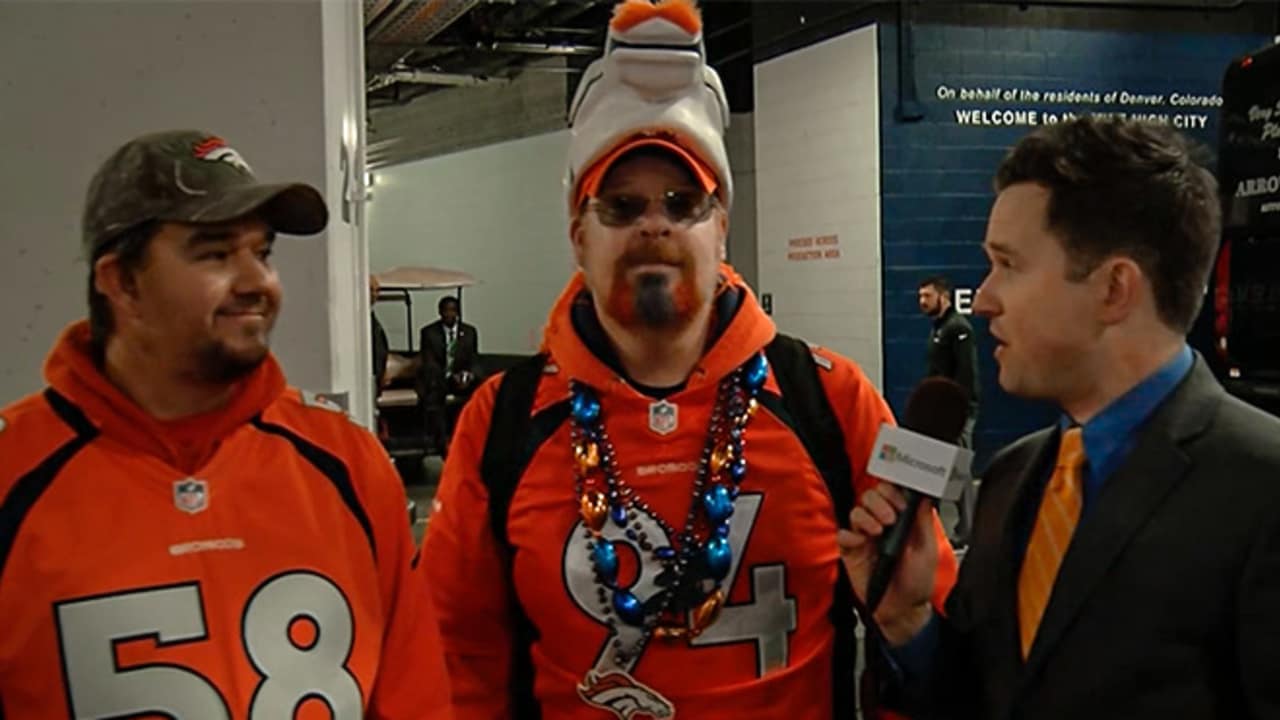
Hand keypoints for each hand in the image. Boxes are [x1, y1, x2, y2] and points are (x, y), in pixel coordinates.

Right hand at [837, 482, 938, 644]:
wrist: (903, 609)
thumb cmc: (916, 582)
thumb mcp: (927, 549)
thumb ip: (924, 521)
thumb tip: (924, 496)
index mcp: (900, 521)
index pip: (890, 493)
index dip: (893, 492)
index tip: (901, 503)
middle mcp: (880, 525)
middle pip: (870, 497)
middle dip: (879, 502)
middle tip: (890, 517)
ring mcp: (864, 538)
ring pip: (856, 512)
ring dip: (866, 517)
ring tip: (878, 531)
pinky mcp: (851, 552)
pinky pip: (842, 536)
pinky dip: (849, 536)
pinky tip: (860, 543)